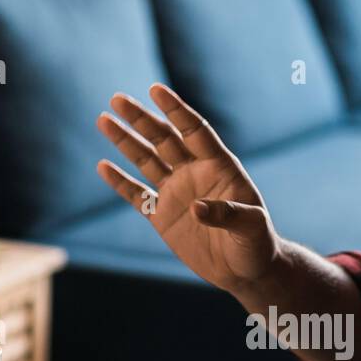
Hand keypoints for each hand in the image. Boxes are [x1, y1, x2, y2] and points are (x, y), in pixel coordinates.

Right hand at [96, 84, 278, 294]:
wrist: (245, 271)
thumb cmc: (256, 243)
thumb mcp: (251, 227)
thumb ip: (227, 214)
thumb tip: (196, 208)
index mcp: (219, 167)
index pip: (194, 131)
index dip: (176, 110)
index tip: (155, 90)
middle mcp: (195, 174)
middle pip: (164, 140)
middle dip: (141, 119)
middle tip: (116, 99)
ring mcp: (177, 193)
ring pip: (146, 161)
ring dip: (126, 142)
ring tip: (103, 120)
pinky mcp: (163, 217)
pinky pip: (137, 195)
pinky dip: (120, 182)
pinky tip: (103, 166)